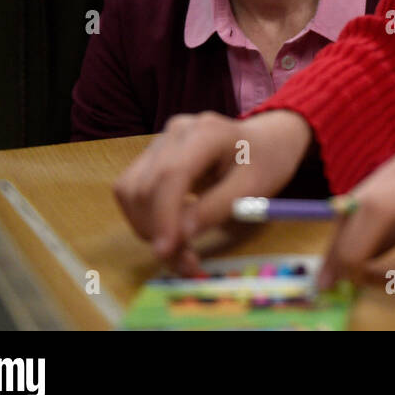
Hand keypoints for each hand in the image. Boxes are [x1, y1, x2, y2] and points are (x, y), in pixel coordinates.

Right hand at [114, 109, 312, 272]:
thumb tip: (179, 234)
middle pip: (145, 185)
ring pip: (130, 191)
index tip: (167, 252)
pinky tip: (171, 230)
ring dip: (146, 228)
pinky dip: (144, 219)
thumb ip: (215, 209)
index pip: (171, 174)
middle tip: (185, 263)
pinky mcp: (151, 157)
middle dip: (157, 230)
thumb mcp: (252, 190)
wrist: (264, 143)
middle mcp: (176, 132)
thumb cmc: (264, 164)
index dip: (164, 215)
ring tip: (181, 250)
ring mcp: (160, 141)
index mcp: (207, 132)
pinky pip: (131, 191)